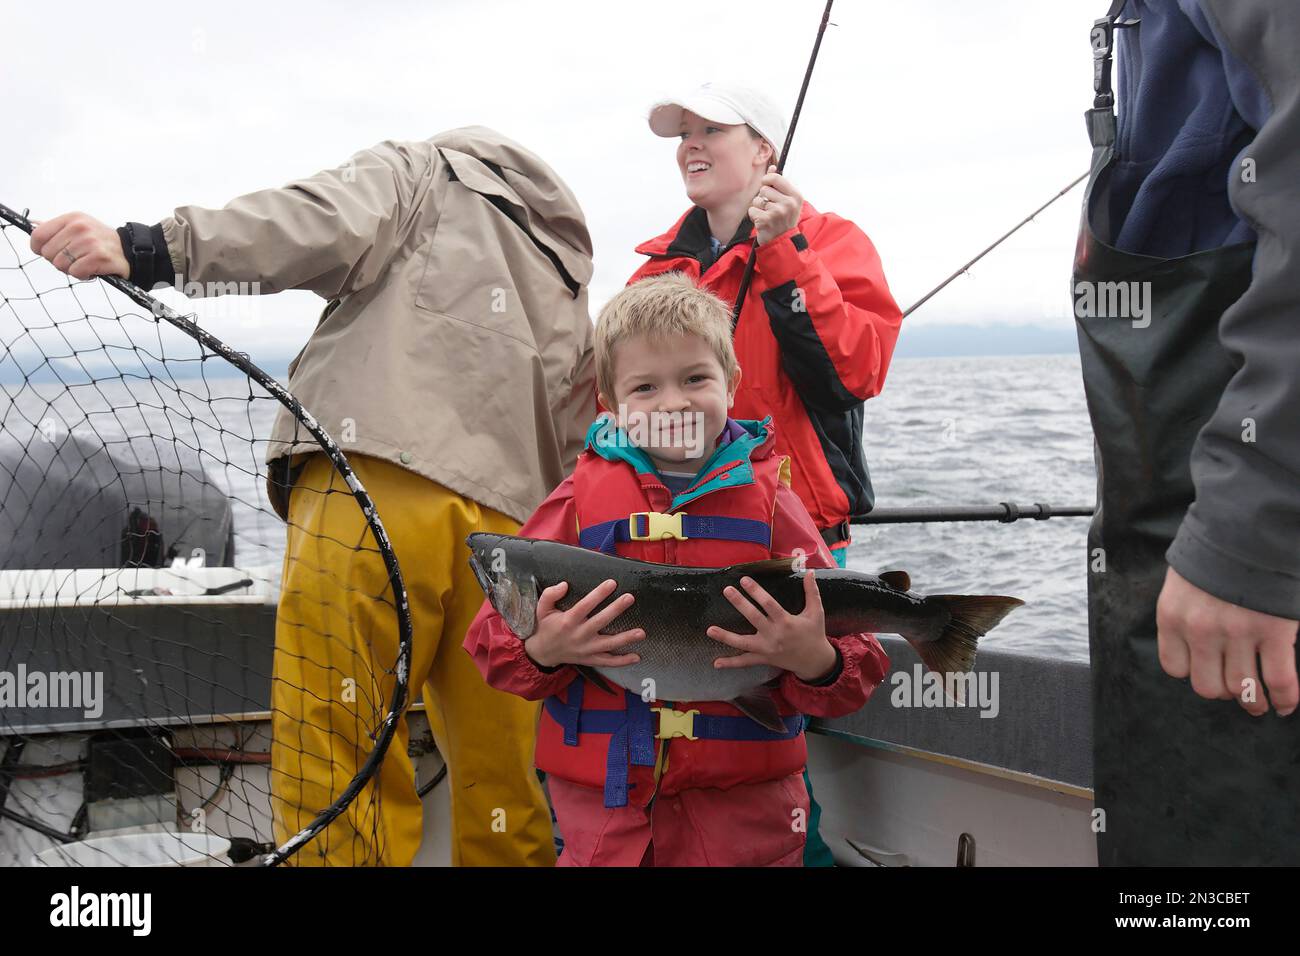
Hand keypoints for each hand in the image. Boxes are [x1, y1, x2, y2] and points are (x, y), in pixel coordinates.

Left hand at [29, 212, 129, 280]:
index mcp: (72, 218)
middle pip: (48, 253)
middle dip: (58, 261)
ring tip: (84, 263)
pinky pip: (76, 272)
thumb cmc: (100, 241)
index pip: (38, 235)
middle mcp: (80, 227)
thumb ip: (55, 227)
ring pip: (60, 265)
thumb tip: (32, 224)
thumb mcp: (78, 226)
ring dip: (71, 269)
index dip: (38, 249)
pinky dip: (82, 275)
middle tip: (74, 259)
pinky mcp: (99, 257)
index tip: (48, 253)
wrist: (129, 250)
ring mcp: (90, 242)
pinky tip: (92, 270)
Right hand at [523, 578, 643, 669]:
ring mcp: (586, 649)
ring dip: (625, 639)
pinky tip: (636, 657)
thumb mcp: (541, 609)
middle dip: (616, 609)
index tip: (612, 583)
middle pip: (600, 621)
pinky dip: (622, 661)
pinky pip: (608, 662)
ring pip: (608, 644)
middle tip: (629, 597)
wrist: (541, 653)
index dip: (599, 594)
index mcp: (567, 621)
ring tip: (641, 632)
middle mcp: (578, 635)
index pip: (585, 605)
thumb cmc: (544, 627)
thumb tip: (564, 585)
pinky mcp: (589, 659)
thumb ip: (550, 595)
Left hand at [708, 571, 836, 681]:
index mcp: (786, 622)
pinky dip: (731, 663)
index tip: (744, 580)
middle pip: (753, 617)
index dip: (756, 591)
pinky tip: (716, 663)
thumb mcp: (816, 612)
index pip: (768, 604)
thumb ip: (812, 592)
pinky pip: (745, 661)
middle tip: (727, 590)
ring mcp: (766, 649)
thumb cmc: (814, 634)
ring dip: (725, 637)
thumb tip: (809, 571)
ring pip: (743, 643)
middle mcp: (774, 635)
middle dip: (740, 603)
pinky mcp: (763, 658)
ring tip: (709, 630)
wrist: (814, 661)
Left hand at [748, 165, 802, 245]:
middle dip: (763, 197)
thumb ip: (779, 183)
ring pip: (757, 200)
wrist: (782, 241)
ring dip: (759, 207)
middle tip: (771, 208)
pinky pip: (752, 210)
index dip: (767, 180)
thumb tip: (772, 167)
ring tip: (767, 215)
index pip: (775, 178)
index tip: (767, 186)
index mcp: (796, 196)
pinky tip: (762, 222)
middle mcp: (788, 203)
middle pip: (764, 189)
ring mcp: (777, 212)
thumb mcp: (787, 200)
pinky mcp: (765, 220)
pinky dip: (754, 215)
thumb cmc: (784, 219)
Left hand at [1157, 566, 1298, 716]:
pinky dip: (1283, 698)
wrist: (1248, 527)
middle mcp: (1200, 630)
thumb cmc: (1215, 551)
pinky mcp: (1272, 632)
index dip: (1192, 672)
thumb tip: (1195, 642)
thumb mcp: (1183, 582)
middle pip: (1207, 685)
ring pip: (1241, 688)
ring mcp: (1237, 634)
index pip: (1174, 667)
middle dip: (1222, 690)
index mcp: (1173, 616)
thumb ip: (1186, 613)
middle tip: (1234, 688)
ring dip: (1252, 701)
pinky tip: (1285, 705)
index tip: (1206, 670)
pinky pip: (1277, 679)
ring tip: (1259, 705)